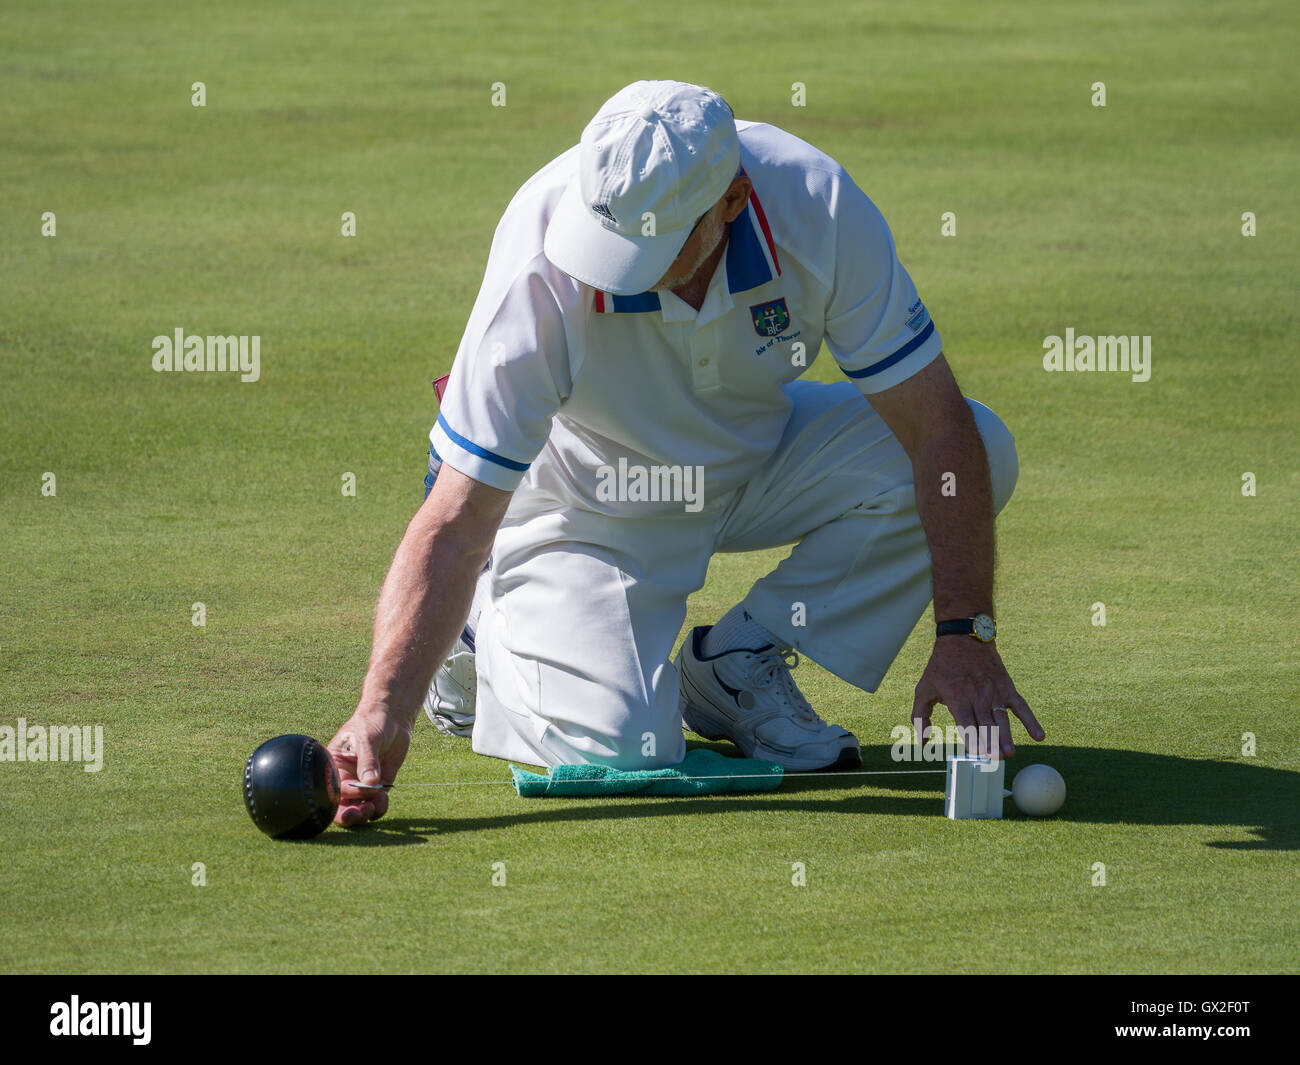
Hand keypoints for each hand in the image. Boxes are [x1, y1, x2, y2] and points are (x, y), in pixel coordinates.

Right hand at [327, 707, 413, 826]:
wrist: (393, 718)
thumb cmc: (372, 723)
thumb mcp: (367, 738)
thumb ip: (368, 760)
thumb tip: (369, 784)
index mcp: (332, 767)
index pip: (331, 788)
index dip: (345, 794)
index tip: (361, 788)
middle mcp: (344, 779)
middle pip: (340, 807)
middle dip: (349, 815)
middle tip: (362, 812)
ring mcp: (361, 785)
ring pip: (358, 809)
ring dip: (365, 814)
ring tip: (374, 805)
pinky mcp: (378, 787)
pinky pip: (375, 805)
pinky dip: (379, 807)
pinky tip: (384, 797)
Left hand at [911, 639, 1043, 758]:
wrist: (964, 638)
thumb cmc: (941, 667)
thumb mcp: (924, 688)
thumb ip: (920, 716)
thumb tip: (922, 742)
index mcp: (957, 698)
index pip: (966, 723)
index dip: (972, 739)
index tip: (977, 754)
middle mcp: (977, 696)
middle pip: (985, 724)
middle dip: (991, 743)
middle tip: (996, 759)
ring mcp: (994, 692)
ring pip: (1002, 718)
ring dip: (1007, 737)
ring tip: (1010, 753)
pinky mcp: (1007, 687)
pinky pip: (1021, 706)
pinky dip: (1031, 721)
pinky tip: (1039, 735)